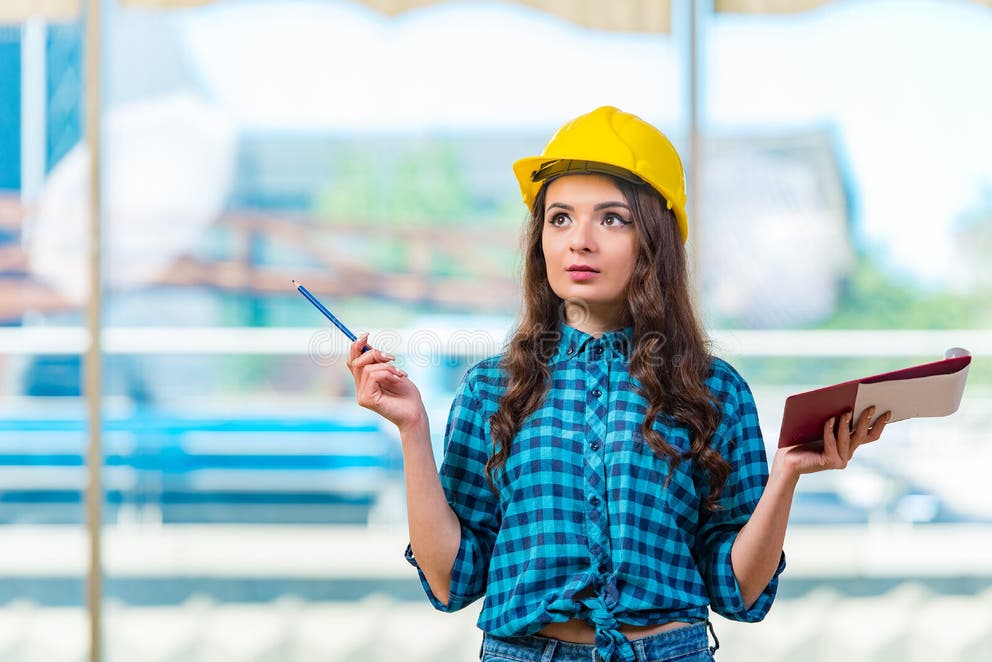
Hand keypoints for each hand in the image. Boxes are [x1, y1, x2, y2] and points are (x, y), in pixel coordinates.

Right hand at [347, 333, 426, 430]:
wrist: (415, 413)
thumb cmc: (407, 395)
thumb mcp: (392, 371)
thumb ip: (378, 361)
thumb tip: (365, 343)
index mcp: (364, 382)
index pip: (352, 361)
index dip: (356, 346)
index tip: (366, 334)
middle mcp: (359, 389)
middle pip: (356, 361)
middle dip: (375, 354)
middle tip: (392, 358)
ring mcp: (361, 395)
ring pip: (367, 368)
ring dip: (387, 366)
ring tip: (400, 374)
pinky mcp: (367, 399)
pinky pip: (373, 376)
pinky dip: (387, 373)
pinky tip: (398, 379)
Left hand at [775, 406, 891, 477]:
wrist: (787, 460)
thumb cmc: (803, 439)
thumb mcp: (823, 426)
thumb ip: (836, 418)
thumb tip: (847, 401)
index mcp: (849, 445)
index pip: (871, 435)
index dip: (880, 424)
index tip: (888, 411)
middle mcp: (848, 453)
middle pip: (862, 435)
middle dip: (866, 420)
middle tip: (870, 406)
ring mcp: (840, 459)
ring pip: (848, 438)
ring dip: (847, 423)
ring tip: (846, 410)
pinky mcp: (829, 461)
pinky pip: (831, 442)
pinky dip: (829, 430)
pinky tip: (829, 419)